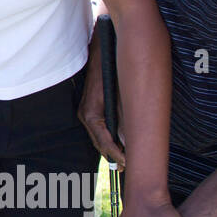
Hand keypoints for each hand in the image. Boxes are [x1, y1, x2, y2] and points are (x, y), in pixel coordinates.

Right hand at [78, 50, 124, 167]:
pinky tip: (117, 142)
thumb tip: (131, 140)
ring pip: (97, 136)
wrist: (102, 49)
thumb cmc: (113, 69)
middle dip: (112, 155)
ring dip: (109, 148)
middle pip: (98, 142)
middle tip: (127, 167)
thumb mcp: (122, 95)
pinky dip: (107, 137)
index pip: (103, 141)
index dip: (116, 155)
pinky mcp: (89, 107)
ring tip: (123, 159)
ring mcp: (85, 110)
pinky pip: (98, 127)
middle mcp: (85, 114)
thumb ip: (125, 118)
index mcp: (91, 113)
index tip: (127, 163)